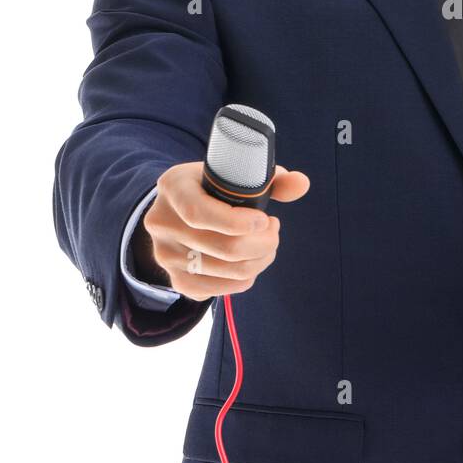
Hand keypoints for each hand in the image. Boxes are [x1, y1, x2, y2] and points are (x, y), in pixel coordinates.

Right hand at [139, 161, 310, 301]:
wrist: (180, 208)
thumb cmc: (215, 186)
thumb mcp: (234, 172)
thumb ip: (269, 177)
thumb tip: (301, 184)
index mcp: (173, 187)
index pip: (199, 213)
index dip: (237, 222)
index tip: (264, 219)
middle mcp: (161, 222)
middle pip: (222, 247)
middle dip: (263, 243)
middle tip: (274, 230)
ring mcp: (165, 255)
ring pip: (226, 271)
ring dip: (259, 260)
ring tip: (268, 242)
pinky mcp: (176, 280)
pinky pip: (219, 290)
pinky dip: (245, 278)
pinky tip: (252, 260)